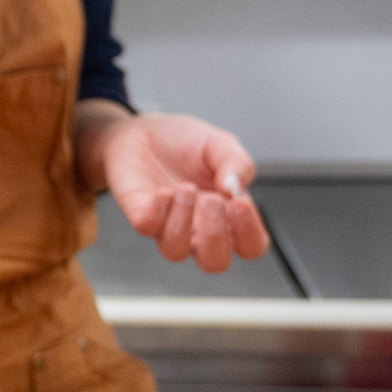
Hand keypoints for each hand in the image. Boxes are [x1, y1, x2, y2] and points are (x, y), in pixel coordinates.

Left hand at [77, 106, 271, 273]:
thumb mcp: (221, 144)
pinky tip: (161, 191)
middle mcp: (199, 228)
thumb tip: (235, 188)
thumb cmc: (185, 142)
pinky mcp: (140, 215)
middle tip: (212, 201)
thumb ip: (237, 164)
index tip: (241, 203)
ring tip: (185, 188)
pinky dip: (156, 210)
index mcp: (228, 215)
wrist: (144, 129)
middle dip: (215, 235)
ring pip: (176, 251)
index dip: (250, 234)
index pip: (250, 246)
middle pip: (214, 262)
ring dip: (183, 221)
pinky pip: (147, 227)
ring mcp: (167, 226)